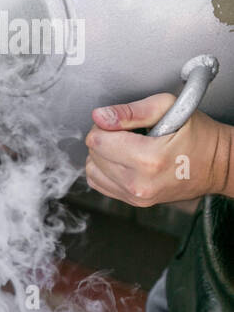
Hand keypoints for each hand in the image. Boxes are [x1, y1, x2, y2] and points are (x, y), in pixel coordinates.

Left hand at [85, 94, 233, 206]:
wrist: (218, 164)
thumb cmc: (199, 136)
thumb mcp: (169, 108)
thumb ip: (130, 111)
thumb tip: (101, 116)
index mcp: (148, 159)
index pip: (97, 140)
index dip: (105, 126)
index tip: (122, 124)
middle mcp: (139, 182)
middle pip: (93, 155)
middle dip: (105, 140)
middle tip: (128, 134)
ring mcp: (137, 196)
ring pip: (93, 171)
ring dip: (103, 156)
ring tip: (127, 147)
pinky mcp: (135, 202)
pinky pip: (100, 184)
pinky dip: (105, 170)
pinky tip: (124, 161)